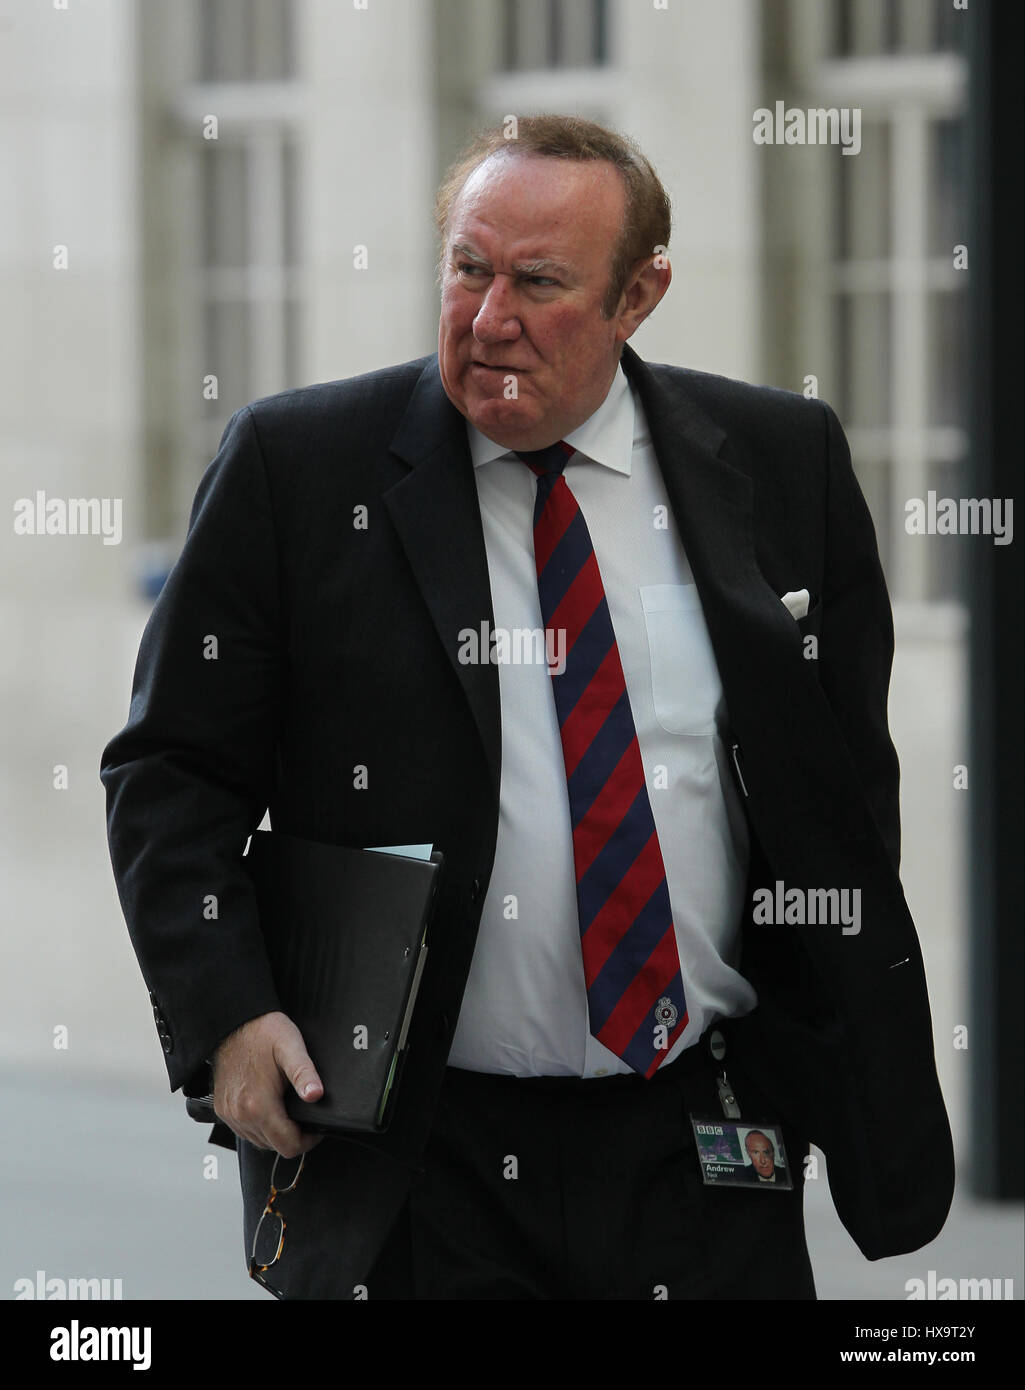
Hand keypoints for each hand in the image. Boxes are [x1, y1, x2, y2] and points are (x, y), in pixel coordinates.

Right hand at [212, 1010, 323, 1158]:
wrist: (232, 1023)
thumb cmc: (263, 1032)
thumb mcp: (291, 1047)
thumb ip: (304, 1074)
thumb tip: (316, 1095)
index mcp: (259, 1105)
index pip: (288, 1146)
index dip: (308, 1140)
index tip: (316, 1127)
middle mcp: (240, 1115)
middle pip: (274, 1146)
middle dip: (293, 1136)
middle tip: (304, 1114)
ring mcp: (229, 1114)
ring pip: (260, 1141)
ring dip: (276, 1132)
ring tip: (287, 1108)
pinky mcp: (223, 1110)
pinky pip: (245, 1131)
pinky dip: (259, 1125)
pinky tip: (269, 1106)